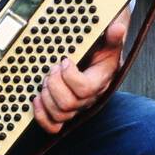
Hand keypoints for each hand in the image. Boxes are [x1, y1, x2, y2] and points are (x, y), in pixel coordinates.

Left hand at [32, 4, 130, 134]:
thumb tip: (117, 28)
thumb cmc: (102, 47)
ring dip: (47, 97)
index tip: (65, 60)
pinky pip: (54, 125)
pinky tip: (36, 100)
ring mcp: (77, 105)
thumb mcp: (109, 37)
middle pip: (70, 104)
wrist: (99, 54)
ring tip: (46, 80)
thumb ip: (113, 34)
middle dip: (55, 84)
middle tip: (52, 69)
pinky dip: (42, 116)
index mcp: (100, 80)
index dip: (70, 76)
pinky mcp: (65, 109)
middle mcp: (90, 97)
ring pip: (60, 115)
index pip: (85, 89)